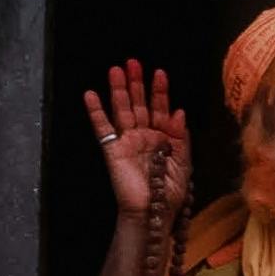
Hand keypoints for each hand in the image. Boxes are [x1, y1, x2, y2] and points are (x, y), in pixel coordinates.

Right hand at [84, 60, 183, 215]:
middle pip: (139, 104)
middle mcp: (144, 136)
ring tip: (116, 70)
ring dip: (118, 90)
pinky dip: (96, 112)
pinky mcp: (112, 150)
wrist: (152, 214)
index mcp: (163, 138)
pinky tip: (90, 95)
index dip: (160, 91)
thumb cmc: (169, 194)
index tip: (160, 73)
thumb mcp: (184, 164)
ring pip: (122, 110)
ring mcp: (127, 141)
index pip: (160, 109)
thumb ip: (181, 137)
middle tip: (133, 62)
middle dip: (137, 83)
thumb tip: (179, 111)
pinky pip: (103, 128)